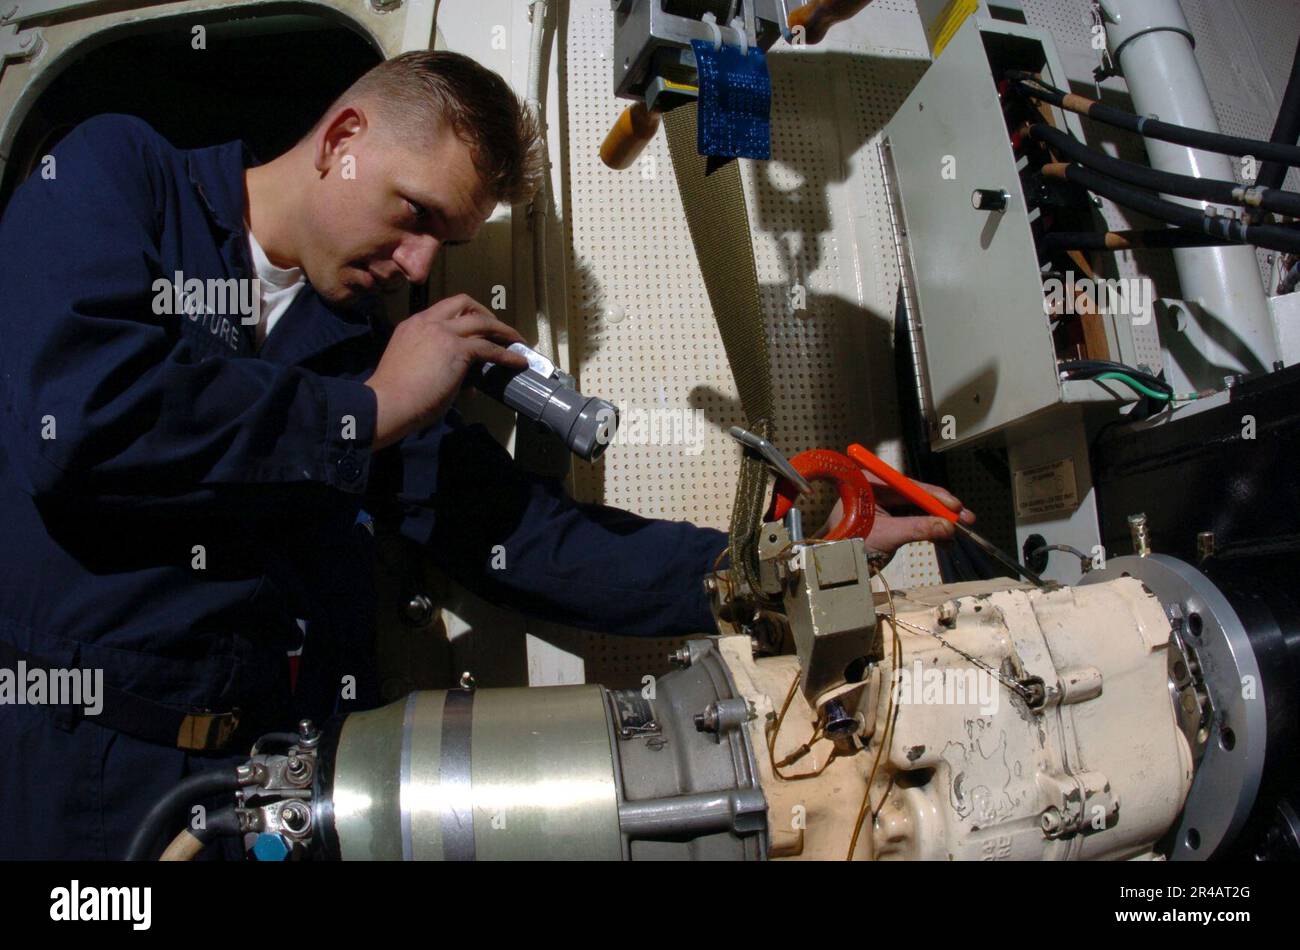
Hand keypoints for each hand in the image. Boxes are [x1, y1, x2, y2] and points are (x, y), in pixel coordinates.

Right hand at [364, 294, 528, 449]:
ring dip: (502, 330)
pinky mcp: (457, 349)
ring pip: (481, 321)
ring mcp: (442, 333)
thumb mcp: (413, 367)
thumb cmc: (394, 395)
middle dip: (484, 313)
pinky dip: (507, 354)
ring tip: (516, 340)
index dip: (463, 316)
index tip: (476, 328)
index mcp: (413, 324)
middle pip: (463, 303)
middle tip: (498, 329)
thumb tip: (465, 380)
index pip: (444, 309)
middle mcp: (428, 322)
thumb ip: (434, 364)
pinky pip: (489, 348)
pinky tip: (518, 361)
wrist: (386, 403)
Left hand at [824, 475, 975, 558]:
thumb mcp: (888, 535)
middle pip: (916, 497)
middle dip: (941, 510)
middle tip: (966, 519)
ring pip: (917, 509)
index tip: (955, 507)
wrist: (833, 563)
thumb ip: (919, 528)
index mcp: (871, 483)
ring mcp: (882, 504)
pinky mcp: (886, 519)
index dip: (935, 497)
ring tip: (958, 534)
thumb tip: (949, 527)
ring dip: (937, 522)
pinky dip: (928, 530)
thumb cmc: (850, 544)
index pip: (909, 486)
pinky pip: (912, 520)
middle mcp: (877, 489)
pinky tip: (945, 540)